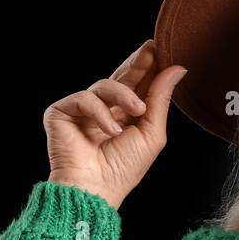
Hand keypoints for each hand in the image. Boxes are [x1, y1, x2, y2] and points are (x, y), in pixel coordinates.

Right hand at [43, 39, 187, 210]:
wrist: (95, 189)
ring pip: (104, 85)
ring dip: (123, 95)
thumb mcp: (152, 132)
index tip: (161, 50)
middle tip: (151, 50)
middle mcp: (103, 110)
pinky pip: (84, 98)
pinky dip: (99, 112)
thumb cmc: (123, 169)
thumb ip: (161, 99)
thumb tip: (178, 68)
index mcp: (124, 116)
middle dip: (137, 64)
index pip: (136, 85)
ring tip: (136, 111)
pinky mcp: (61, 112)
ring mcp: (81, 111)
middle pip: (120, 77)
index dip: (148, 67)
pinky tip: (110, 130)